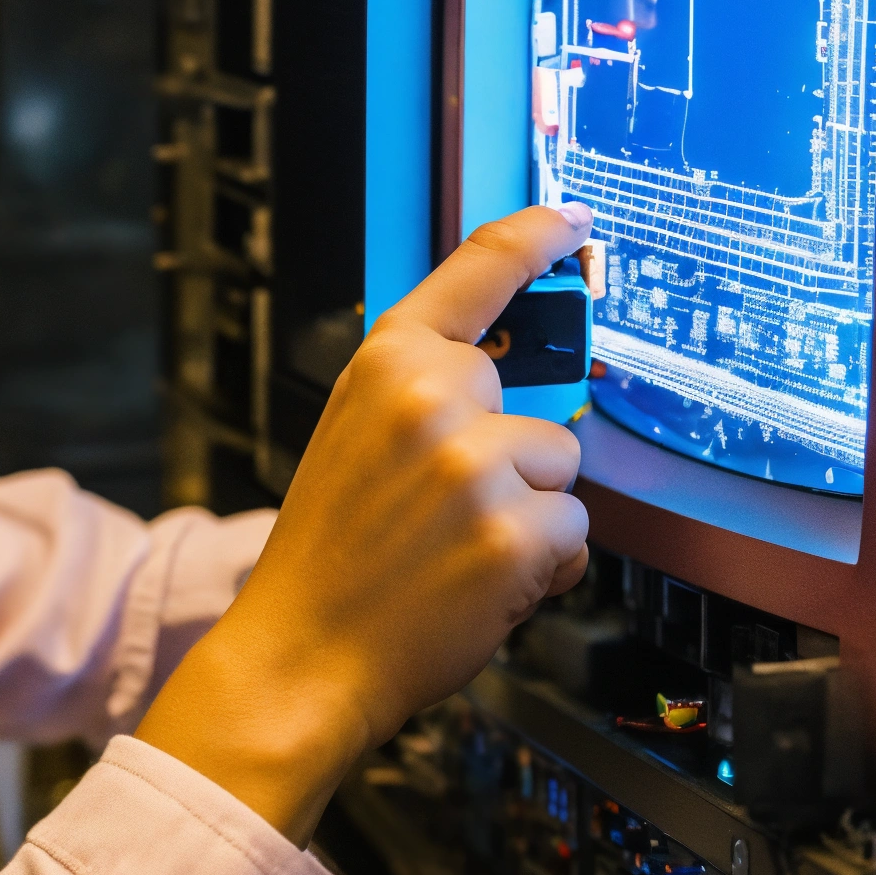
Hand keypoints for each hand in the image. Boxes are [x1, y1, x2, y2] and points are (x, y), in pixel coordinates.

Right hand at [136, 204, 594, 844]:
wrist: (301, 654)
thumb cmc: (329, 554)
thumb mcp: (353, 435)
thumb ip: (420, 392)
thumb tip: (504, 372)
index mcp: (386, 364)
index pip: (478, 272)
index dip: (537, 237)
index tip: (570, 220)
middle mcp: (434, 400)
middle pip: (540, 404)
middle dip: (514, 457)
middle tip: (446, 508)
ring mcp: (477, 466)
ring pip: (562, 470)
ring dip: (531, 515)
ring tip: (458, 551)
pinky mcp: (517, 533)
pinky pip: (574, 534)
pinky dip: (542, 568)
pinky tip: (480, 584)